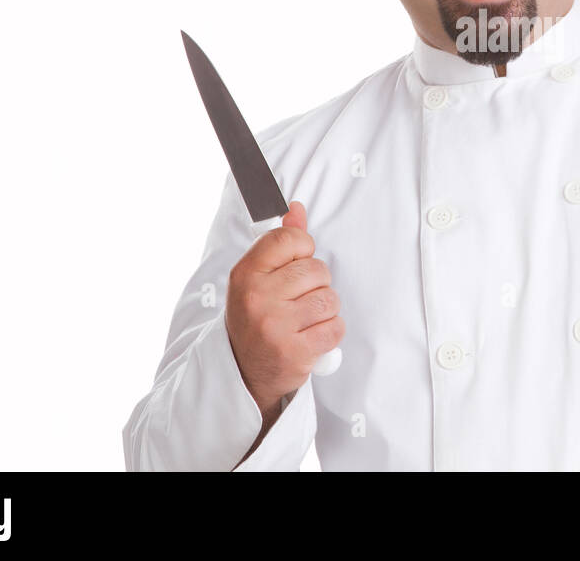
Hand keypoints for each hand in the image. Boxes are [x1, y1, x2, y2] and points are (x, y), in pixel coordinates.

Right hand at [225, 200, 344, 416]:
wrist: (244, 372)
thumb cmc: (256, 317)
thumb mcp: (258, 278)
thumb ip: (280, 242)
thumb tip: (296, 207)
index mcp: (245, 273)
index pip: (290, 238)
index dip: (303, 250)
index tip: (296, 266)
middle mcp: (257, 298)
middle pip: (317, 269)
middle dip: (316, 284)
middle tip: (297, 302)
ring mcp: (275, 327)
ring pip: (329, 298)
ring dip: (325, 310)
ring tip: (304, 321)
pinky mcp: (295, 353)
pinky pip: (335, 328)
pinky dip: (330, 333)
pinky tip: (311, 338)